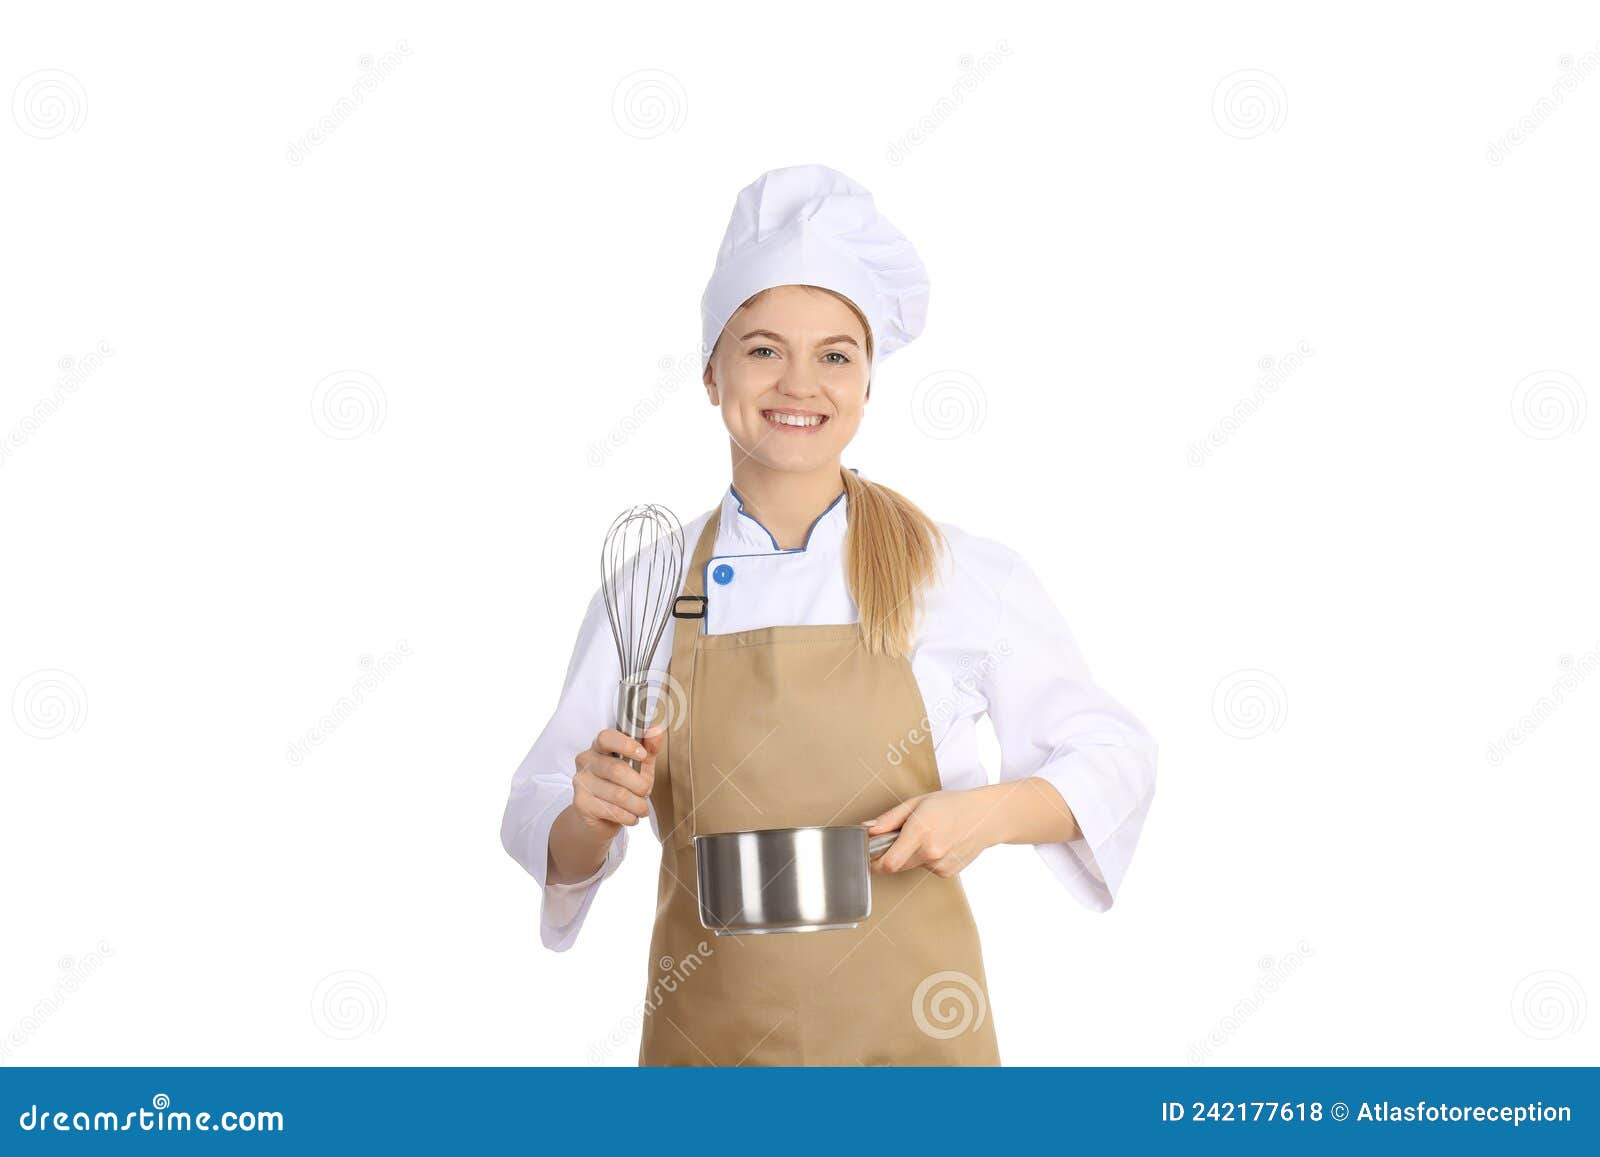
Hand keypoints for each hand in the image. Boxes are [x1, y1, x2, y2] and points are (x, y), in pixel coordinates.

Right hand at [571, 727, 660, 837]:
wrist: (601, 818)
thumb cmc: (623, 787)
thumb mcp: (640, 766)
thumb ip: (649, 748)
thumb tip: (656, 730)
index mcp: (600, 747)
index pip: (606, 737)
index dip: (626, 745)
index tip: (643, 755)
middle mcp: (586, 761)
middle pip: (616, 769)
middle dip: (639, 784)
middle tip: (646, 792)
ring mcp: (581, 782)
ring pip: (618, 794)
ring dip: (637, 805)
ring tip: (641, 808)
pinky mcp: (581, 803)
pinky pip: (612, 810)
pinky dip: (628, 816)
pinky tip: (630, 816)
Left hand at [865, 789, 1002, 877]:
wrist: (985, 816)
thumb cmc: (951, 805)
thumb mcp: (916, 803)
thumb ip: (889, 819)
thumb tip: (868, 830)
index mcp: (920, 832)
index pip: (888, 863)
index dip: (874, 863)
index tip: (869, 857)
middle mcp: (931, 852)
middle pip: (897, 866)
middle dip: (892, 854)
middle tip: (903, 837)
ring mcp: (940, 865)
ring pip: (912, 866)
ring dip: (912, 855)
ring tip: (929, 836)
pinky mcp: (947, 873)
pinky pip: (927, 868)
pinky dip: (927, 859)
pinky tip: (940, 844)